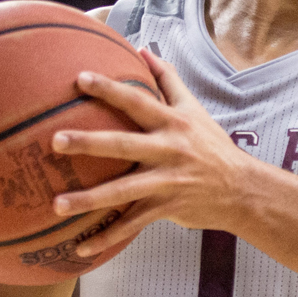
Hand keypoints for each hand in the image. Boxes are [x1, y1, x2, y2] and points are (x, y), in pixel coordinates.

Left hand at [50, 50, 266, 256]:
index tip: (79, 79)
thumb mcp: (195, 109)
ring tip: (56, 204)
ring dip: (88, 200)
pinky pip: (131, 225)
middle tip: (56, 141)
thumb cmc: (212, 146)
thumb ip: (168, 79)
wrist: (242, 190)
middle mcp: (168, 151)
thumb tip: (142, 49)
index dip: (110, 89)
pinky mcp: (166, 208)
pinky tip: (80, 247)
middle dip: (89, 143)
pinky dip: (106, 237)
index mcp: (173, 123)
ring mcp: (166, 182)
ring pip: (123, 192)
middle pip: (123, 145)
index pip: (137, 101)